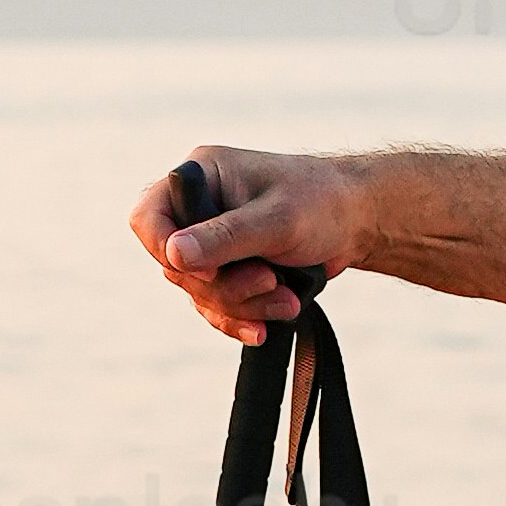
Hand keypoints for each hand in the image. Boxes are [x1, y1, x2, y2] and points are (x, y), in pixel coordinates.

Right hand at [136, 151, 357, 338]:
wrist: (357, 223)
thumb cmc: (322, 203)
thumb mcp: (276, 219)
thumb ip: (225, 237)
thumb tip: (175, 254)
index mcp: (201, 177)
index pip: (148, 217)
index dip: (164, 249)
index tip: (205, 270)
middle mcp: (199, 209)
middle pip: (177, 266)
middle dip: (224, 286)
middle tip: (269, 280)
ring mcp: (212, 243)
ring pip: (200, 292)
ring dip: (242, 304)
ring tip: (286, 299)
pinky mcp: (229, 270)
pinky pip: (216, 306)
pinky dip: (243, 318)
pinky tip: (263, 328)